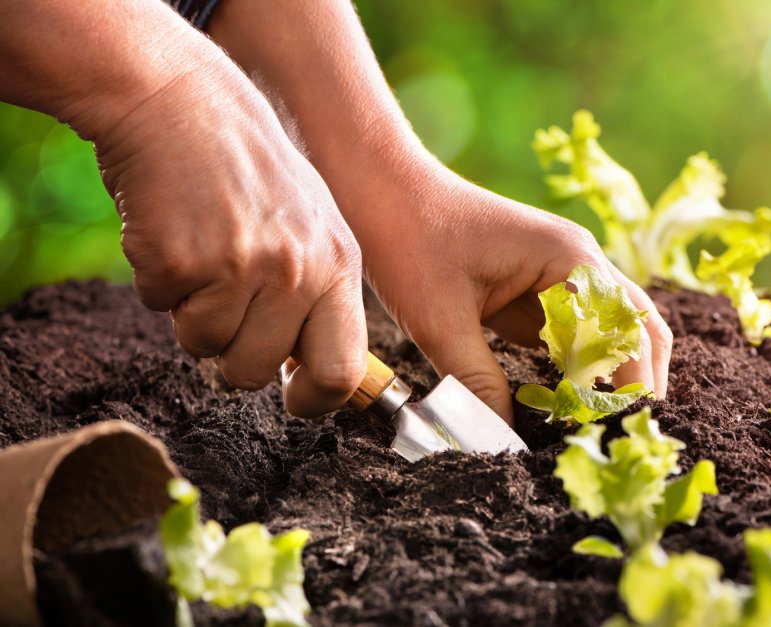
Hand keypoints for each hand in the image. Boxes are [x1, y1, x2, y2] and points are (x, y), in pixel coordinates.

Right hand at [92, 70, 367, 417]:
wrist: (181, 100)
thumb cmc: (247, 168)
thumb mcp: (312, 223)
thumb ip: (318, 293)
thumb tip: (316, 374)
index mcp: (339, 264)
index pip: (343, 371)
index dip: (313, 400)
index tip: (293, 398)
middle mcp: (297, 270)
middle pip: (257, 372)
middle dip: (232, 363)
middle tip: (223, 316)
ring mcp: (240, 267)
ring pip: (204, 348)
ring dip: (191, 316)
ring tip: (201, 257)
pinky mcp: (181, 261)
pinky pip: (161, 309)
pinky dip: (158, 283)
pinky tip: (172, 233)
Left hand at [355, 162, 672, 423]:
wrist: (379, 188)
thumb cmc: (409, 238)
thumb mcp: (440, 322)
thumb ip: (477, 385)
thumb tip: (501, 443)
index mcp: (571, 259)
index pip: (628, 331)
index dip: (630, 386)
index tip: (619, 432)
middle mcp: (579, 262)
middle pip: (637, 327)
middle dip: (636, 382)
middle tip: (623, 435)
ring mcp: (560, 273)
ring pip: (607, 331)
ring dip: (607, 376)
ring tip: (597, 428)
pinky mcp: (535, 286)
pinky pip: (571, 333)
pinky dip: (574, 368)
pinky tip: (560, 405)